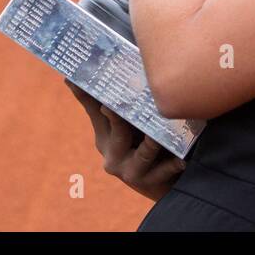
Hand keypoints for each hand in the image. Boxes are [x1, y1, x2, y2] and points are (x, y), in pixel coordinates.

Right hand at [64, 79, 186, 201]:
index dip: (86, 94)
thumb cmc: (137, 145)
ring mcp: (129, 170)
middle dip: (118, 117)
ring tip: (158, 136)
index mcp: (104, 136)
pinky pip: (162, 172)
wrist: (154, 184)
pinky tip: (181, 160)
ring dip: (151, 143)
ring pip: (143, 154)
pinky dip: (171, 165)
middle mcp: (112, 153)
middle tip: (116, 104)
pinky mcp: (148, 182)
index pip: (94, 110)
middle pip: (117, 131)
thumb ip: (108, 104)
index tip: (74, 78)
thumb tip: (87, 71)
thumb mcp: (118, 128)